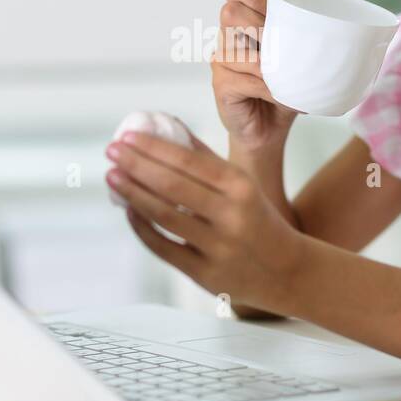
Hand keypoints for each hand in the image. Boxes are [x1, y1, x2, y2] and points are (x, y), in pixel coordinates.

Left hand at [105, 127, 305, 313]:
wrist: (289, 272)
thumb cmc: (259, 220)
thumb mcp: (243, 185)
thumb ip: (206, 159)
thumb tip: (168, 127)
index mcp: (240, 187)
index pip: (189, 161)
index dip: (154, 147)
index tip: (128, 135)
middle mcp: (231, 215)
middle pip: (173, 186)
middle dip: (136, 165)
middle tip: (111, 150)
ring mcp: (217, 247)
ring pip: (165, 216)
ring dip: (133, 194)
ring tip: (112, 177)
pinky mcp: (205, 274)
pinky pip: (164, 248)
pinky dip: (142, 228)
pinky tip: (129, 211)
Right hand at [211, 0, 298, 152]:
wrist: (268, 131)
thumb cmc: (283, 91)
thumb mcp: (294, 61)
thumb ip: (300, 42)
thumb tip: (332, 33)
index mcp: (242, 25)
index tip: (281, 16)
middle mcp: (226, 39)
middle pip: (230, 13)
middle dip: (261, 27)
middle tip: (285, 48)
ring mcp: (220, 60)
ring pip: (241, 49)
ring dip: (270, 64)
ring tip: (289, 79)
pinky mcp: (219, 84)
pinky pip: (247, 78)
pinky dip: (271, 90)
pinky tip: (283, 98)